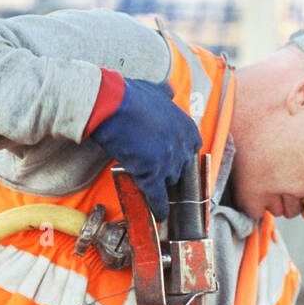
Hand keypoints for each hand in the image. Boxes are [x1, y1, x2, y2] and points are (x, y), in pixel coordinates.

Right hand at [87, 77, 201, 220]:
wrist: (111, 106)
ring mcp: (169, 163)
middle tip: (156, 170)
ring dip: (160, 184)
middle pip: (181, 167)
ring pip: (169, 182)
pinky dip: (159, 208)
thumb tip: (170, 90)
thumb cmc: (129, 95)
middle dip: (170, 169)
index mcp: (187, 126)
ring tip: (150, 185)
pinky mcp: (153, 176)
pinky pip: (158, 197)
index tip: (171, 156)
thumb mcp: (156, 89)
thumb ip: (166, 94)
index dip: (180, 153)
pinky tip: (159, 215)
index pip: (192, 147)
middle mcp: (182, 146)